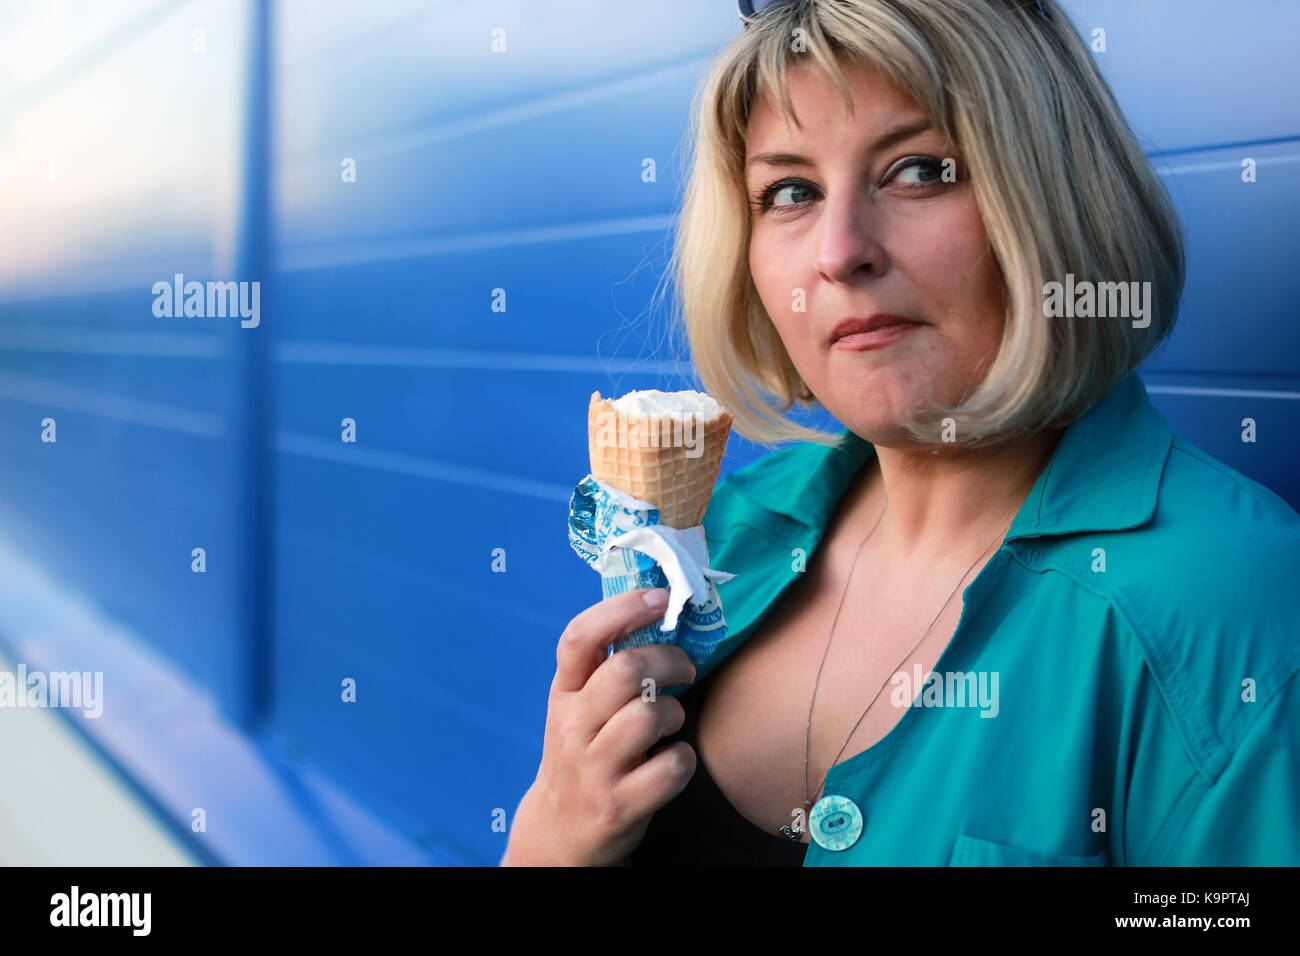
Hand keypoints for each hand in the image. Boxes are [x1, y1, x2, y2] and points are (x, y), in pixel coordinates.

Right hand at [501, 588, 696, 865]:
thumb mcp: (581, 707)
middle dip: (671, 661)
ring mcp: (593, 767)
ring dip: (676, 713)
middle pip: (627, 670)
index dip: (624, 609)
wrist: (561, 831)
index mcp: (564, 692)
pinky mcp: (618, 804)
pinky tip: (673, 761)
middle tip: (686, 669)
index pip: (581, 637)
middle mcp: (572, 726)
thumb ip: (609, 668)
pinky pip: (672, 766)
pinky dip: (684, 759)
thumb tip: (664, 614)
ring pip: (652, 715)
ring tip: (671, 722)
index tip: (661, 598)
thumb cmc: (586, 752)